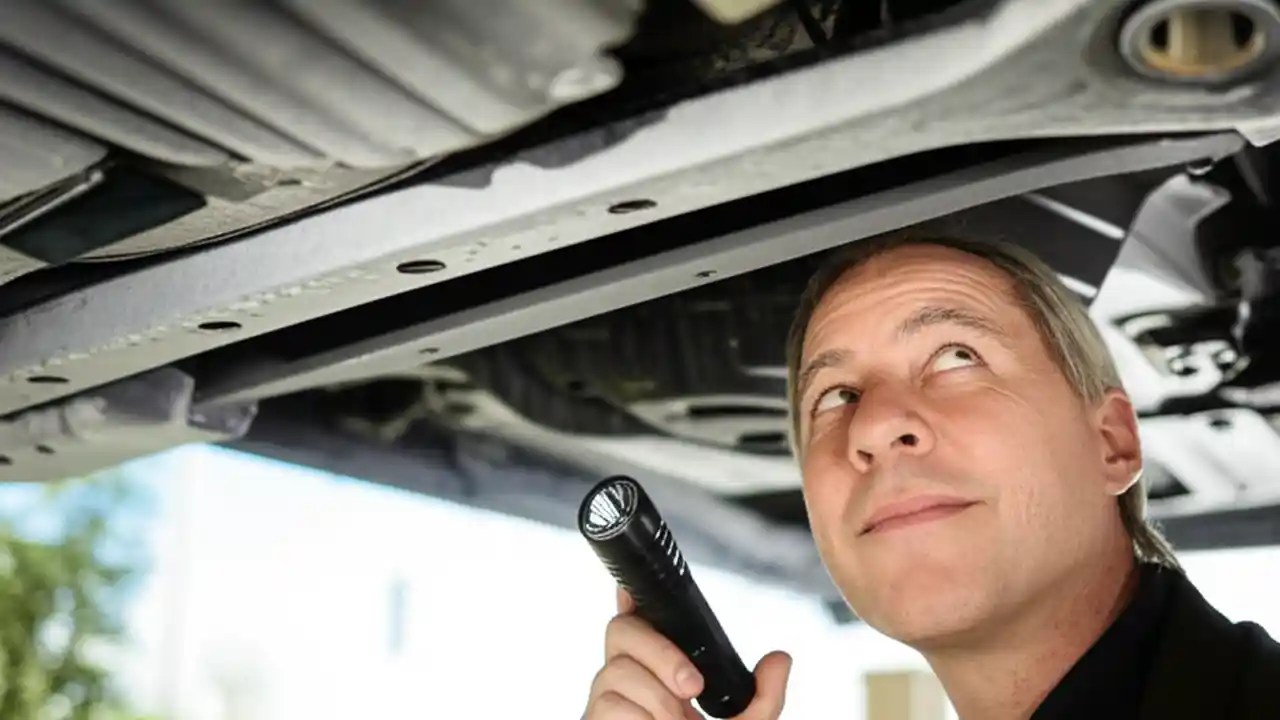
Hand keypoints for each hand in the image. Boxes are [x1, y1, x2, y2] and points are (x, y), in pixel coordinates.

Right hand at [583, 587, 791, 718]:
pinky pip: (608, 705)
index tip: (632, 587)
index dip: (630, 598)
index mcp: (659, 673)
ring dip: (656, 698)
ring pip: (616, 670)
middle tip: (692, 688)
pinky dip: (640, 719)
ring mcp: (606, 704)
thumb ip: (764, 699)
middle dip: (660, 651)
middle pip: (621, 631)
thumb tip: (781, 658)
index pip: (637, 621)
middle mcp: (627, 681)